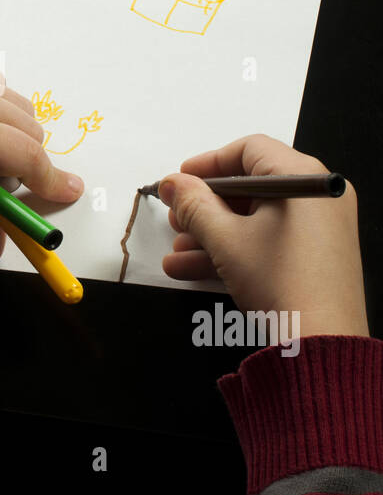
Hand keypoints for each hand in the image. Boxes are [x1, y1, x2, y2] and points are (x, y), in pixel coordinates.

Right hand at [159, 133, 368, 337]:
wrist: (322, 344)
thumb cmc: (280, 281)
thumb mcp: (225, 240)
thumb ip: (194, 205)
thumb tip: (171, 184)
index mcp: (303, 177)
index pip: (250, 150)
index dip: (208, 163)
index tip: (179, 181)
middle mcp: (317, 196)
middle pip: (251, 186)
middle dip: (205, 206)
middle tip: (175, 218)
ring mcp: (319, 228)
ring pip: (255, 218)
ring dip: (211, 234)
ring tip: (177, 252)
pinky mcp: (314, 256)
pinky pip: (268, 240)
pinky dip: (234, 250)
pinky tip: (191, 268)